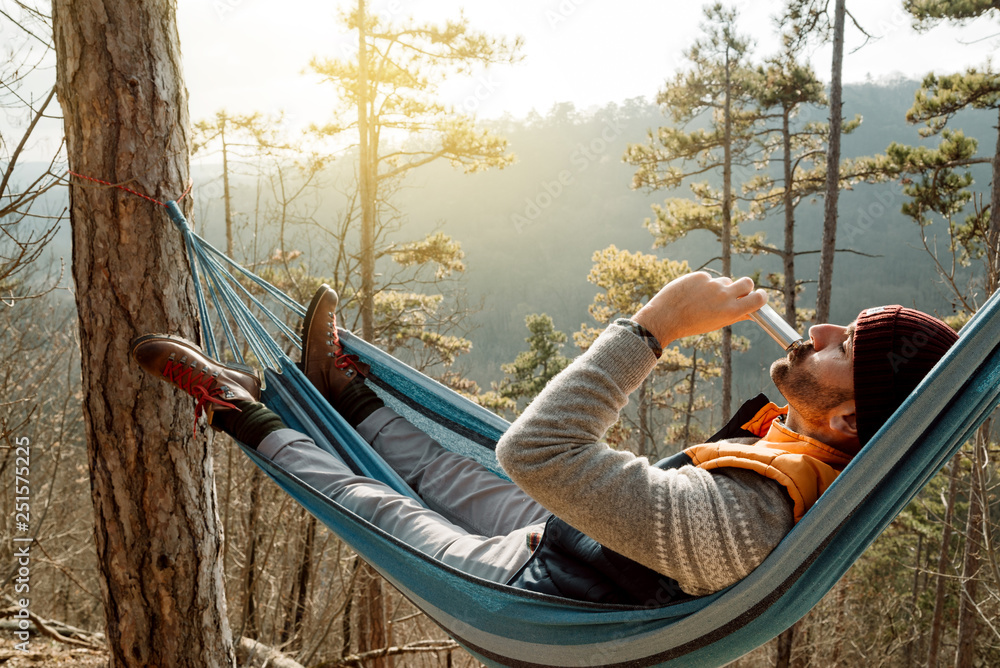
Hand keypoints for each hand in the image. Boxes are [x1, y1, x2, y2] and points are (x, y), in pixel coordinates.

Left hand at [631, 272, 766, 345]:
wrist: (664, 318)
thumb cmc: (691, 325)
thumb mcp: (716, 324)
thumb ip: (735, 315)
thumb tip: (751, 312)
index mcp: (731, 311)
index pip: (758, 299)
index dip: (761, 296)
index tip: (759, 295)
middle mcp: (724, 296)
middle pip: (747, 282)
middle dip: (746, 286)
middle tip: (736, 292)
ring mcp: (712, 284)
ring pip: (724, 281)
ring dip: (719, 287)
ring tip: (702, 299)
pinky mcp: (700, 276)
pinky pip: (707, 278)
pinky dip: (702, 284)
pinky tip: (691, 294)